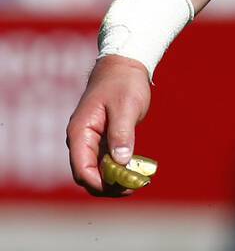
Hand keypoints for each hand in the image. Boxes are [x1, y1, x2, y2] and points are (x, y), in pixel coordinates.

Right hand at [66, 56, 151, 196]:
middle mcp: (81, 139)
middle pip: (87, 175)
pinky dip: (118, 170)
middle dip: (108, 185)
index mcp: (80, 132)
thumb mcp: (125, 107)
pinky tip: (136, 171)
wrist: (124, 64)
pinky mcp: (102, 139)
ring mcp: (91, 140)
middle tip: (134, 186)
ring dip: (115, 180)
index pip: (81, 169)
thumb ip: (122, 134)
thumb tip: (121, 162)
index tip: (122, 186)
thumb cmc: (123, 82)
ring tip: (138, 181)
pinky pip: (106, 162)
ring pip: (97, 171)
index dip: (99, 183)